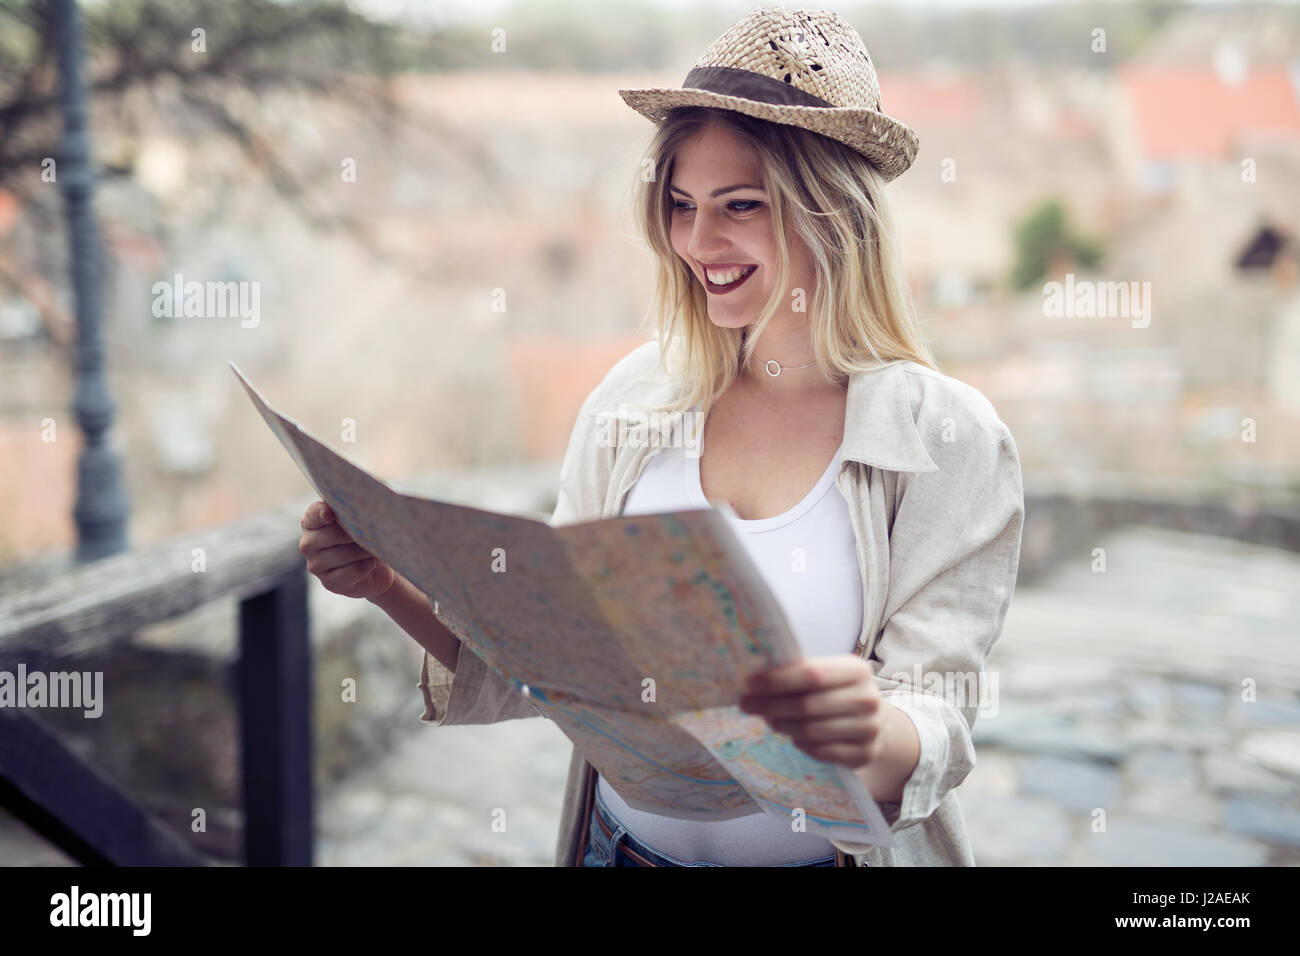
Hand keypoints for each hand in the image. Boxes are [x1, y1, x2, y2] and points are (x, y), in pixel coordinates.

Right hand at [298, 500, 396, 600]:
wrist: (379, 566)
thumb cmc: (370, 534)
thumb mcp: (367, 514)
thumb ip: (364, 499)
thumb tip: (377, 486)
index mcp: (313, 521)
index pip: (313, 514)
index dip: (321, 513)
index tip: (331, 513)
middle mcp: (309, 543)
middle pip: (329, 535)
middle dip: (353, 534)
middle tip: (371, 532)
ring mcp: (316, 565)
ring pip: (340, 555)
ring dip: (362, 551)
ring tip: (375, 547)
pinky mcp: (329, 583)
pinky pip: (348, 573)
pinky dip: (363, 567)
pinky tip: (371, 563)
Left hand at [738, 655, 884, 769]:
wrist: (876, 721)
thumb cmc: (839, 692)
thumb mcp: (828, 674)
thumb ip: (799, 672)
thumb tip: (755, 679)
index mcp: (857, 670)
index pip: (812, 674)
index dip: (778, 680)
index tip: (749, 683)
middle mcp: (868, 699)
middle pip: (807, 705)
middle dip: (770, 705)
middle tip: (746, 704)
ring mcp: (869, 729)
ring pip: (811, 731)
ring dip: (782, 725)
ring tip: (768, 719)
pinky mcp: (864, 753)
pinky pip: (820, 751)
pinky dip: (800, 744)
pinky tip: (792, 736)